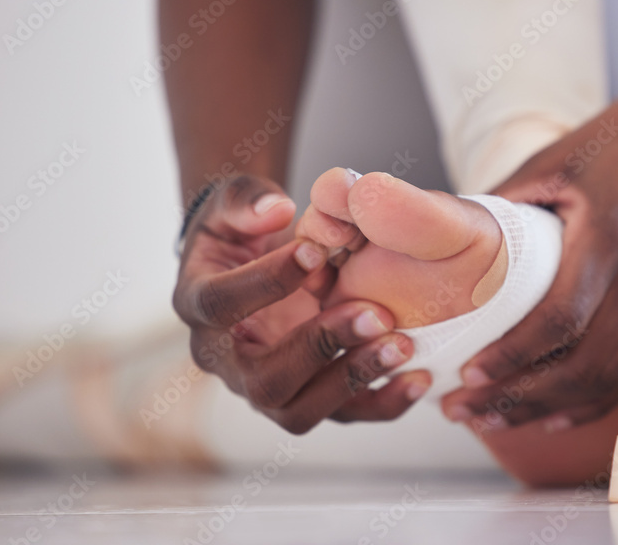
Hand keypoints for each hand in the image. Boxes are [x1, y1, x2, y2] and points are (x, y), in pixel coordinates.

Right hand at [173, 175, 429, 433]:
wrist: (255, 261)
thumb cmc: (244, 229)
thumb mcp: (234, 201)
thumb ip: (247, 200)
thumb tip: (276, 212)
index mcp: (199, 306)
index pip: (221, 306)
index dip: (265, 282)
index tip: (314, 253)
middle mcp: (226, 361)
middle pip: (264, 379)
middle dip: (320, 348)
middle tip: (373, 314)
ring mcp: (264, 387)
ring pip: (299, 411)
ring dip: (352, 381)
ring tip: (400, 346)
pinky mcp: (305, 398)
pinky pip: (341, 416)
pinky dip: (381, 404)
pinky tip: (418, 379)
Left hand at [441, 74, 617, 430]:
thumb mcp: (556, 158)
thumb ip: (503, 204)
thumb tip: (445, 243)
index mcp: (613, 234)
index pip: (559, 318)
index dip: (511, 355)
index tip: (468, 374)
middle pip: (582, 364)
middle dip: (517, 397)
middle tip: (464, 408)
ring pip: (608, 378)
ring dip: (547, 408)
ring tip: (495, 419)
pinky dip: (591, 400)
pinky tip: (552, 415)